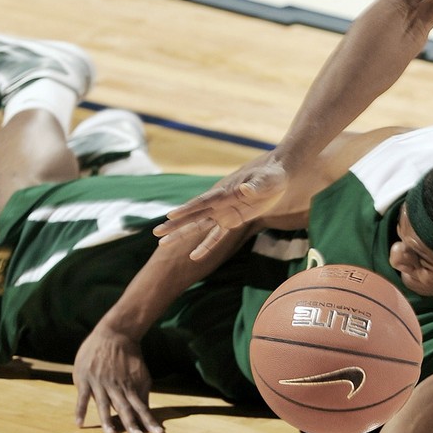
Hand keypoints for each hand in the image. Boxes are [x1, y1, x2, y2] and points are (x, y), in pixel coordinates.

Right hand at [73, 324, 161, 432]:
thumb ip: (141, 390)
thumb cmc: (128, 354)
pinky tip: (80, 424)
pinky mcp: (86, 379)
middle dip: (132, 424)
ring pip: (105, 405)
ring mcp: (101, 383)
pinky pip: (83, 397)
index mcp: (131, 386)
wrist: (114, 333)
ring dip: (108, 421)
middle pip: (126, 409)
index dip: (149, 420)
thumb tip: (145, 407)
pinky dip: (81, 410)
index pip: (141, 407)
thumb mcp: (140, 372)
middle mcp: (117, 387)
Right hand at [153, 152, 288, 260]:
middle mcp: (220, 204)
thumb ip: (256, 186)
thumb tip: (245, 190)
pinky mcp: (232, 222)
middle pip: (193, 216)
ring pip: (199, 227)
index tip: (170, 215)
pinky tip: (194, 257)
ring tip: (163, 244)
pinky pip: (217, 237)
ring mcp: (224, 214)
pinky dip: (206, 247)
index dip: (187, 209)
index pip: (202, 202)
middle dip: (175, 225)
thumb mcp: (267, 180)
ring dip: (182, 234)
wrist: (277, 178)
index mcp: (225, 192)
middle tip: (156, 233)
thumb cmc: (272, 176)